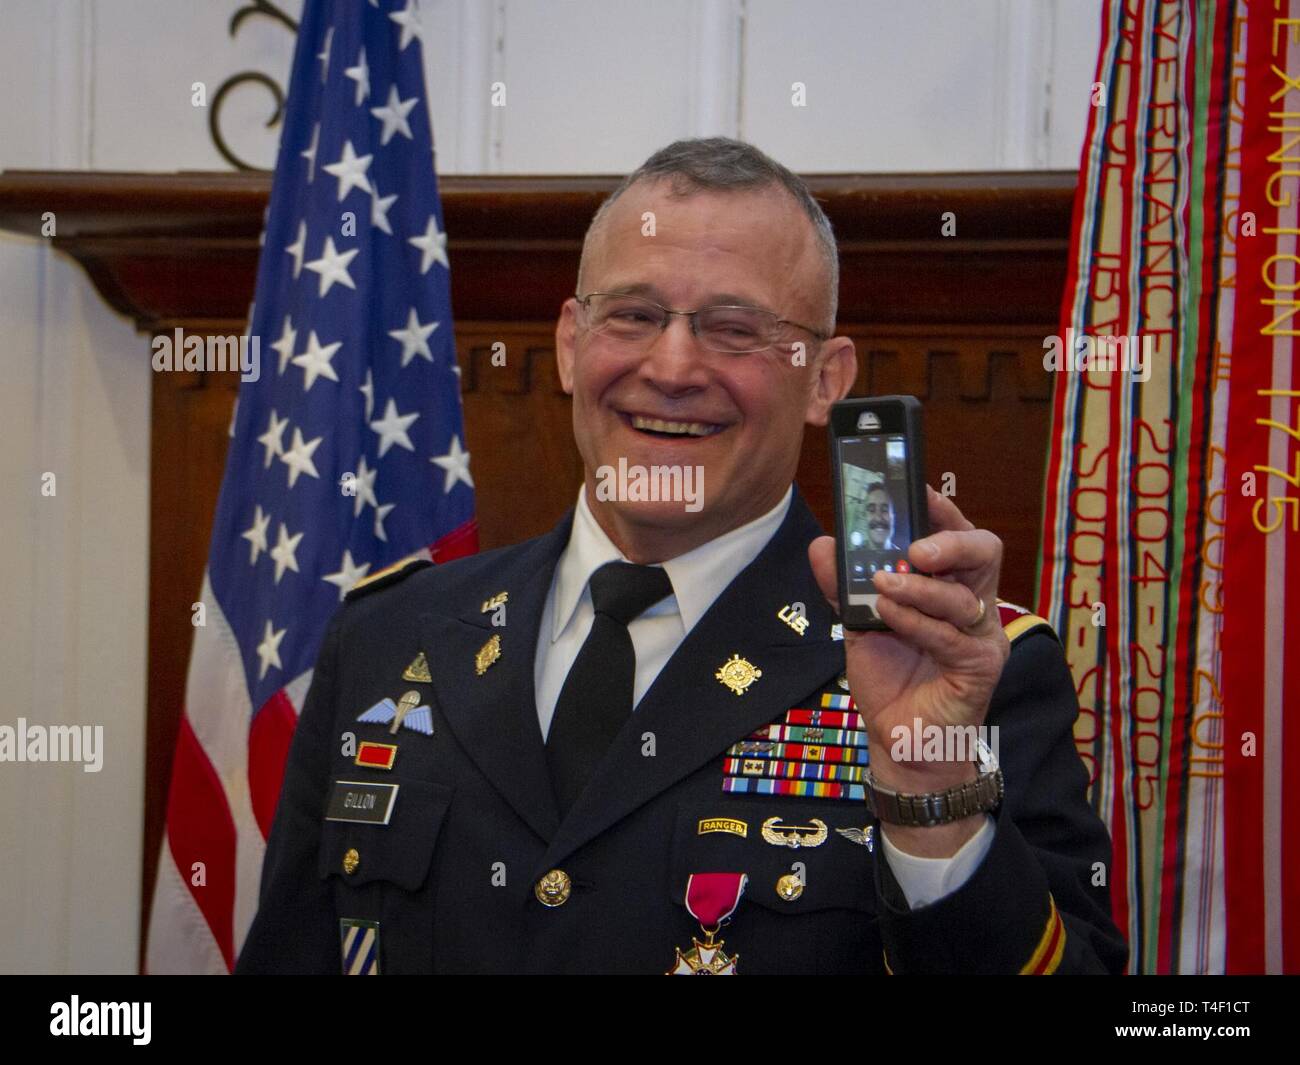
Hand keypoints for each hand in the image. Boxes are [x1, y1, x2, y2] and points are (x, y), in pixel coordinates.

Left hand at [809, 486, 1009, 855]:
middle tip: (913, 546)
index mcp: (950, 583)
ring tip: (882, 585)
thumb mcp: (860, 623)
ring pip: (964, 596)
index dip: (943, 510)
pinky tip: (889, 616)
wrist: (899, 739)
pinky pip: (952, 636)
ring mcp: (982, 634)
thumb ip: (844, 585)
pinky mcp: (980, 666)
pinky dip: (916, 621)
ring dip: (919, 587)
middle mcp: (974, 602)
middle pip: (985, 552)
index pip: (959, 534)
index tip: (916, 490)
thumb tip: (823, 544)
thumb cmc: (890, 677)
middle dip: (950, 540)